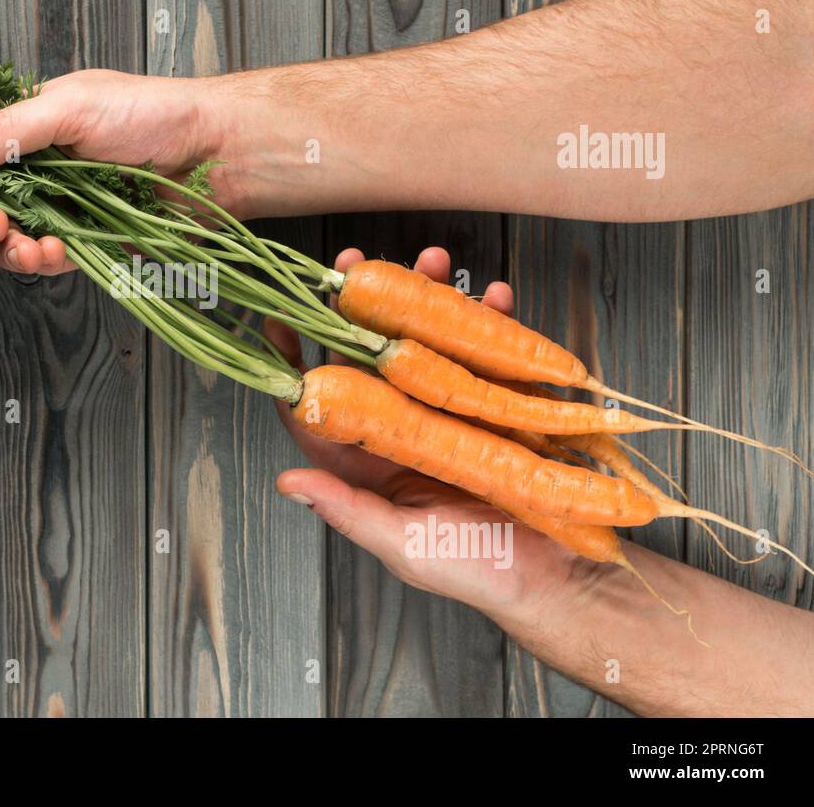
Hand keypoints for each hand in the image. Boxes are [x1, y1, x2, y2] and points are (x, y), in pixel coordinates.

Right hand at [0, 69, 249, 274]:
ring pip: (10, 239)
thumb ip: (5, 132)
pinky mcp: (90, 242)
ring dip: (5, 246)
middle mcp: (41, 171)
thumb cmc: (151, 114)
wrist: (214, 152)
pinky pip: (49, 260)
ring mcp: (64, 208)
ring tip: (22, 243)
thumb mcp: (69, 107)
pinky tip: (50, 252)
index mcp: (29, 129)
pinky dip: (42, 261)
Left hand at [266, 246, 605, 619]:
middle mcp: (404, 429)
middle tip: (357, 266)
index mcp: (368, 462)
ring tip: (433, 260)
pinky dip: (494, 321)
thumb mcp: (404, 546)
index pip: (319, 405)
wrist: (559, 578)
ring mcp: (452, 412)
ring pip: (430, 343)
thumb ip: (349, 511)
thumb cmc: (474, 572)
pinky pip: (492, 352)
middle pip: (372, 358)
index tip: (280, 318)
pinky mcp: (501, 405)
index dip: (295, 363)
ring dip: (431, 297)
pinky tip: (495, 295)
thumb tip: (288, 481)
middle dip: (366, 308)